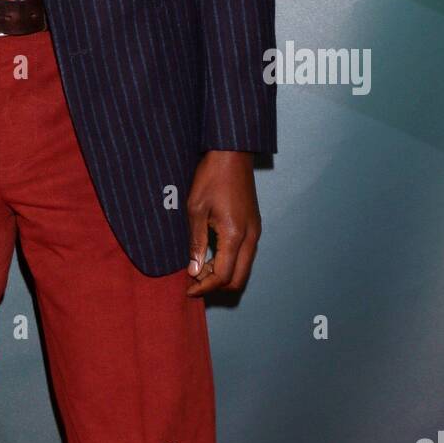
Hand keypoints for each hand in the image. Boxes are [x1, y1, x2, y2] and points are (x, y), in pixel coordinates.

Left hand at [185, 150, 260, 295]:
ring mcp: (255, 231)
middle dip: (216, 285)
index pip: (223, 275)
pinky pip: (245, 255)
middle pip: (238, 279)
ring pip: (243, 268)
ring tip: (199, 267)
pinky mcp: (254, 225)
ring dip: (223, 274)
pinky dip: (230, 262)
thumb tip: (194, 270)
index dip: (205, 286)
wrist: (232, 153)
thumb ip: (196, 243)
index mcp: (235, 234)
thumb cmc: (211, 177)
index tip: (188, 289)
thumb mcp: (196, 209)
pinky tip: (212, 254)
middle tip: (193, 280)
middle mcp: (251, 237)